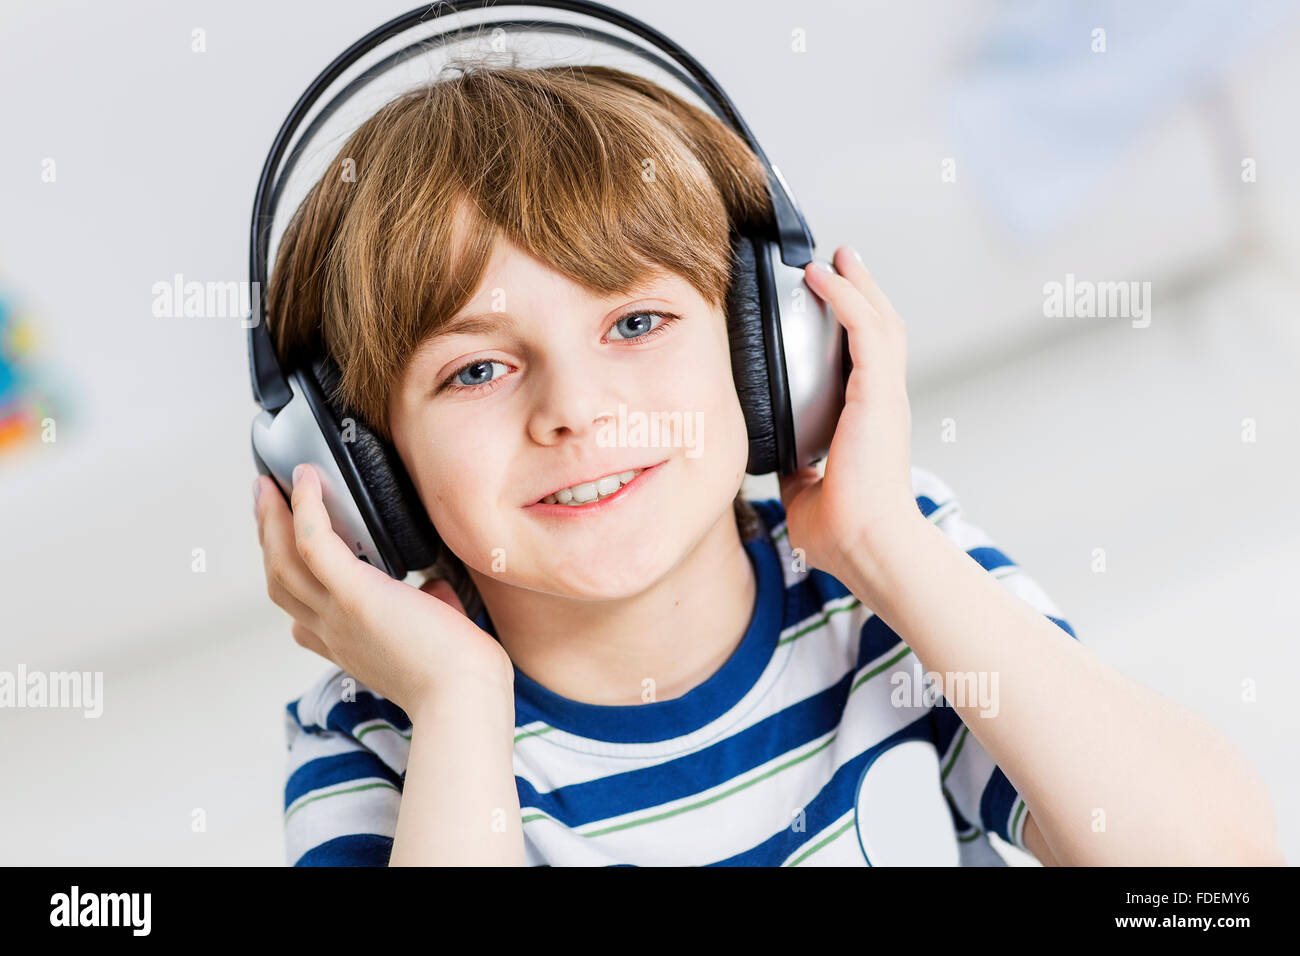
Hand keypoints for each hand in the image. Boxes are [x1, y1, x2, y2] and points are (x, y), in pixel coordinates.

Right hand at [253, 463, 513, 715]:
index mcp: (349, 648)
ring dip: (271, 519)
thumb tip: (435, 584)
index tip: (288, 552)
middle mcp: (333, 633)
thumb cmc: (461, 677)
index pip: (302, 618)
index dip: (290, 583)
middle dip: (267, 539)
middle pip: (281, 582)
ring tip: (269, 485)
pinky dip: (306, 509)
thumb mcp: (436, 637)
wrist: (466, 700)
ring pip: (283, 561)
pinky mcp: (355, 595)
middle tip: (265, 501)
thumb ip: (429, 607)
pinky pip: (313, 543)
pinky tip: (308, 481)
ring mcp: (338, 615)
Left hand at [777, 246, 920, 581]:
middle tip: (840, 263)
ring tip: (834, 258)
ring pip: (878, 321)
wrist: (866, 545)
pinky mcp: (878, 393)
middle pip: (880, 330)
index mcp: (869, 423)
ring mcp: (884, 396)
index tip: (831, 307)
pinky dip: (845, 297)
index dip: (851, 329)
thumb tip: (781, 463)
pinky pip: (865, 329)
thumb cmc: (845, 531)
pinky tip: (824, 276)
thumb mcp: (806, 492)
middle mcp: (883, 404)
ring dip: (856, 284)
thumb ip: (797, 471)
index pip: (866, 363)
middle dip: (860, 292)